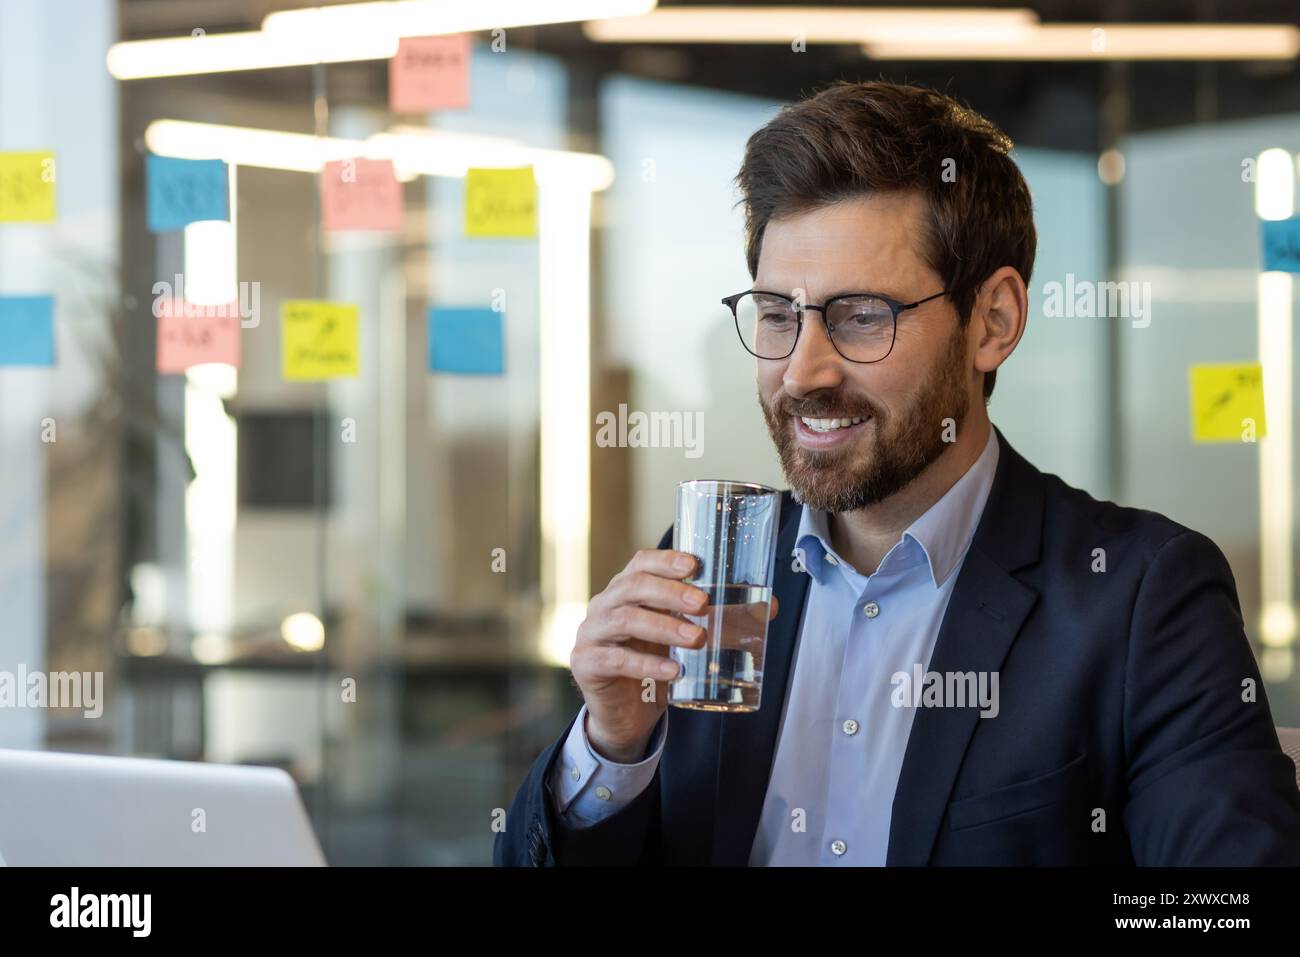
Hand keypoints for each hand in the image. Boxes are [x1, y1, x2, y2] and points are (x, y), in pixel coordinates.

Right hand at [570, 549, 707, 762]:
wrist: (626, 714)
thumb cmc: (656, 664)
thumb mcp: (684, 639)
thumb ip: (720, 621)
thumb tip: (769, 607)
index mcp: (626, 590)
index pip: (641, 563)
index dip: (666, 560)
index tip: (694, 566)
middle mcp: (605, 605)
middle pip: (633, 586)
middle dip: (670, 592)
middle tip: (703, 606)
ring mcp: (591, 633)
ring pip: (625, 619)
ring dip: (664, 626)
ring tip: (697, 639)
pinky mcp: (586, 663)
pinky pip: (616, 659)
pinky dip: (647, 664)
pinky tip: (674, 671)